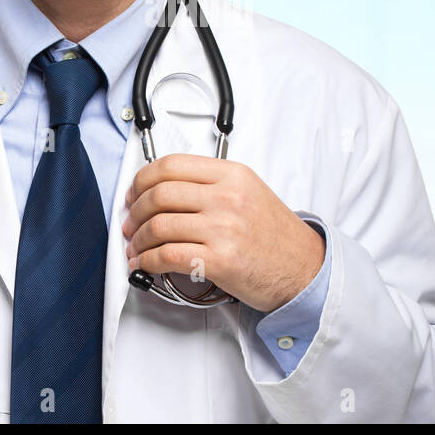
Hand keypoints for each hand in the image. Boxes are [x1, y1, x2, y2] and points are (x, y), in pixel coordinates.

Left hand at [123, 154, 325, 312]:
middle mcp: (227, 197)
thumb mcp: (249, 192)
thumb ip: (211, 184)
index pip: (171, 165)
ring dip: (138, 240)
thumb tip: (161, 190)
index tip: (133, 193)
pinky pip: (168, 256)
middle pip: (159, 194)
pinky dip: (147, 262)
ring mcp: (224, 228)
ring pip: (159, 226)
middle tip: (130, 223)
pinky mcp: (220, 260)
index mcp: (232, 174)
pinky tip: (144, 265)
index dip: (142, 180)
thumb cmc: (275, 236)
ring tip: (136, 248)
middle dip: (135, 211)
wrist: (304, 269)